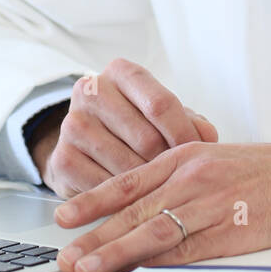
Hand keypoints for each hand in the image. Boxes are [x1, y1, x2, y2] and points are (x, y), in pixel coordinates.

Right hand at [33, 59, 218, 198]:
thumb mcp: (163, 115)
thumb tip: (208, 138)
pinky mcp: (62, 158)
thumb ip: (189, 122)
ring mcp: (72, 124)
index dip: (184, 134)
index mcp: (121, 72)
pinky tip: (134, 198)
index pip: (160, 104)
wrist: (87, 141)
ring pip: (125, 166)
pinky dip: (124, 199)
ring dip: (148, 184)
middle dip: (168, 163)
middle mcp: (91, 91)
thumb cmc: (135, 124)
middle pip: (145, 137)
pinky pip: (103, 188)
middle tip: (181, 178)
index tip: (199, 155)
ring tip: (161, 189)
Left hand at [54, 134, 270, 271]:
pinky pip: (186, 249)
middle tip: (64, 253)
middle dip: (93, 232)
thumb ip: (187, 178)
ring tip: (85, 267)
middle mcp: (194, 174)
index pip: (130, 179)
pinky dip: (156, 264)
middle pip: (132, 207)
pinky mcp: (232, 229)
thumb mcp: (223, 159)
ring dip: (113, 250)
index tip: (64, 216)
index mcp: (189, 154)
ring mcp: (211, 201)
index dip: (93, 199)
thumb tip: (153, 203)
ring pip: (152, 228)